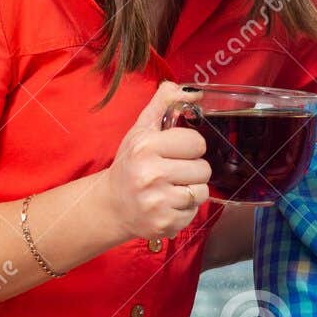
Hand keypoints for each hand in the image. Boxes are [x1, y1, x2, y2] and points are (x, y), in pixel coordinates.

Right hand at [98, 82, 212, 240]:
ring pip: (202, 191)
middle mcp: (151, 175)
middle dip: (192, 169)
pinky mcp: (165, 224)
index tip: (176, 151)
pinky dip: (185, 209)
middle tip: (173, 171)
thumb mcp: (141, 130)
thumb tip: (196, 91)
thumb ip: (165, 103)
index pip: (196, 143)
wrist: (112, 205)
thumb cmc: (131, 163)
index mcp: (146, 147)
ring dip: (191, 189)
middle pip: (203, 169)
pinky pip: (195, 212)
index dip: (190, 146)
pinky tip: (168, 204)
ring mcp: (158, 203)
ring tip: (172, 188)